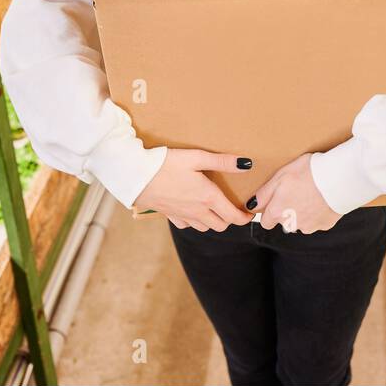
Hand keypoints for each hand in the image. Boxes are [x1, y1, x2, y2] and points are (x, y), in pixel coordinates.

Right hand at [134, 148, 254, 231]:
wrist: (135, 176)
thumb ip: (223, 162)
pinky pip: (188, 225)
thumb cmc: (166, 164)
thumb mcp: (196, 157)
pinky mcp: (170, 216)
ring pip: (205, 228)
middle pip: (221, 225)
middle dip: (230, 219)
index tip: (250, 213)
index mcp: (208, 198)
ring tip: (214, 207)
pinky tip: (193, 209)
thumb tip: (247, 164)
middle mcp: (197, 211)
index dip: (245, 218)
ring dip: (213, 221)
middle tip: (233, 207)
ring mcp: (183, 216)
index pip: (233, 216)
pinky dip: (195, 221)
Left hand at [250, 153, 343, 233]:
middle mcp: (292, 224)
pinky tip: (321, 199)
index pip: (265, 222)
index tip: (277, 198)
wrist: (340, 178)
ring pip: (300, 223)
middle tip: (296, 192)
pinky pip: (316, 221)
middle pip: (284, 222)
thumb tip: (252, 204)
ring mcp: (309, 226)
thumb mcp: (281, 175)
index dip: (270, 210)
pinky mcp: (324, 225)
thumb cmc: (309, 172)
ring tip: (310, 194)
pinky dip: (317, 213)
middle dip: (287, 211)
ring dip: (302, 213)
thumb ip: (264, 193)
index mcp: (278, 212)